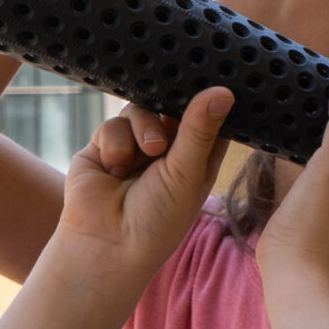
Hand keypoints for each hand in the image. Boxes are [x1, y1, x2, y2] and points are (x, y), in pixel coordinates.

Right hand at [50, 87, 237, 277]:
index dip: (212, 99)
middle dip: (171, 107)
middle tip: (173, 117)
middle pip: (172, 104)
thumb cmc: (156, 220)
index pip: (211, 115)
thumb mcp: (186, 173)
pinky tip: (115, 169)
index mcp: (198, 155)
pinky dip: (116, 143)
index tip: (215, 83)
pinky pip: (112, 123)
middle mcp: (168, 147)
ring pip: (141, 109)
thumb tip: (224, 91)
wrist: (105, 244)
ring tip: (148, 153)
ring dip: (144, 128)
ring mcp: (135, 145)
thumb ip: (200, 130)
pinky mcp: (104, 146)